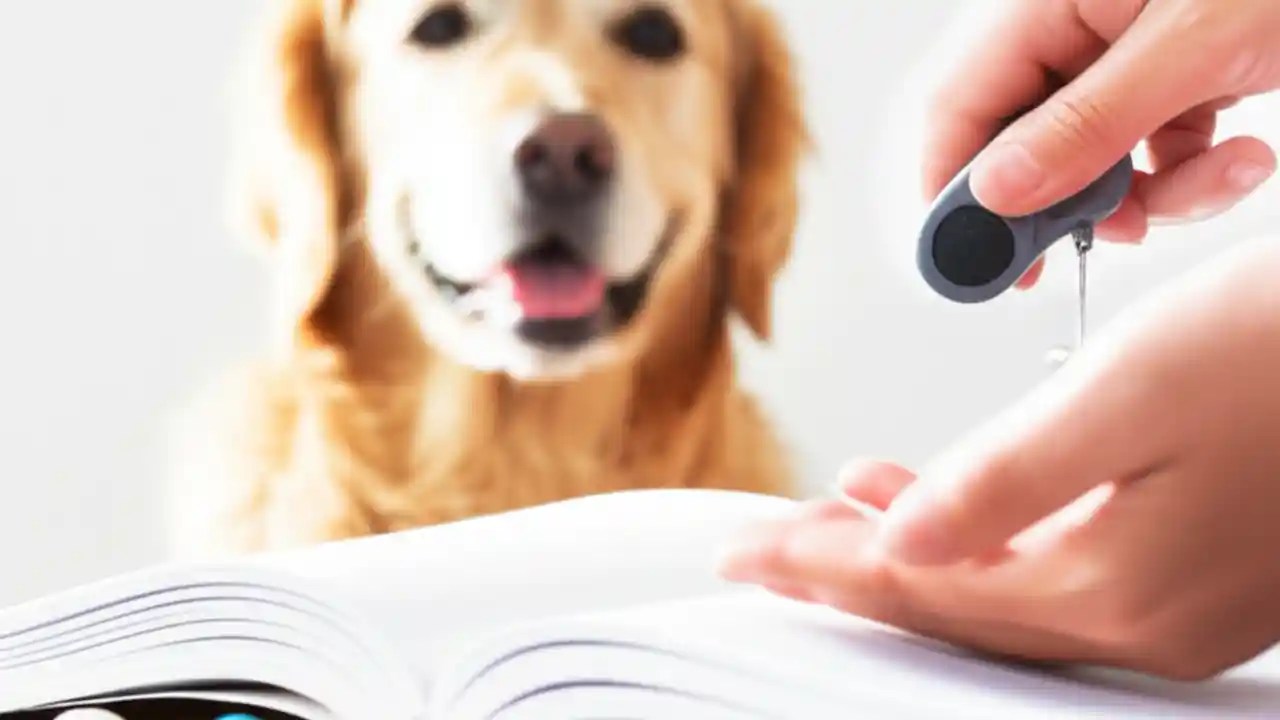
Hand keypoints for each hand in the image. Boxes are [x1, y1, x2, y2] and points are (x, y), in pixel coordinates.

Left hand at [718, 236, 1279, 680]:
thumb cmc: (1276, 352)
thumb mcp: (1125, 396)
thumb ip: (1003, 482)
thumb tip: (898, 543)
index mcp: (1112, 585)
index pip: (919, 589)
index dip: (821, 565)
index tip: (745, 552)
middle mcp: (1140, 621)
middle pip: (950, 607)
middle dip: (850, 568)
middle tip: (770, 542)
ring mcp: (1171, 610)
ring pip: (997, 593)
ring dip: (912, 552)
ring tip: (837, 509)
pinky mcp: (1189, 579)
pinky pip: (1053, 575)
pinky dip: (982, 541)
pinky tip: (945, 502)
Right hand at [927, 0, 1279, 287]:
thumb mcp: (1196, 43)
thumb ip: (1089, 123)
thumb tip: (998, 192)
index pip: (961, 106)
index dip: (955, 190)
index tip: (969, 264)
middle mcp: (1077, 26)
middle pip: (1021, 141)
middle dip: (1068, 203)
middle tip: (1092, 248)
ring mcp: (1125, 54)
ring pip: (1092, 161)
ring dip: (1152, 196)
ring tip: (1222, 177)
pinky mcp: (1174, 78)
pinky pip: (1150, 152)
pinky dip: (1192, 175)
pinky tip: (1241, 156)